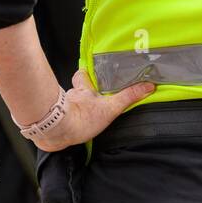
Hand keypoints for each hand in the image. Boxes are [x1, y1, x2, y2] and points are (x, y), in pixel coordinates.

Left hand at [31, 70, 155, 151]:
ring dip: (72, 107)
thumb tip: (148, 86)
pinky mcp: (53, 122)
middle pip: (74, 89)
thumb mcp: (110, 107)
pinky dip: (63, 122)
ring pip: (67, 103)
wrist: (57, 131)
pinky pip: (59, 119)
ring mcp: (61, 108)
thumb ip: (128, 97)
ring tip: (80, 115)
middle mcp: (71, 96)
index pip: (82, 75)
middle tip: (89, 96)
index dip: (85, 73)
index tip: (89, 71)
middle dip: (80, 92)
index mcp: (84, 89)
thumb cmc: (82, 118)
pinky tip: (69, 129)